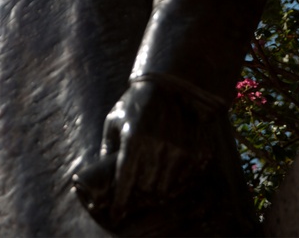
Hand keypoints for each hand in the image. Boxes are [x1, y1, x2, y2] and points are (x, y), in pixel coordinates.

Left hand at [99, 79, 212, 224]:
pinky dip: (175, 184)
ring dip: (157, 191)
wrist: (170, 85)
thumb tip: (102, 173)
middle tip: (135, 196)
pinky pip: (184, 180)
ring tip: (151, 188)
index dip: (121, 201)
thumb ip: (109, 147)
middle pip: (146, 188)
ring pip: (166, 187)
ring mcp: (179, 150)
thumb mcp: (115, 121)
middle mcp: (157, 147)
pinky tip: (168, 178)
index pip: (126, 181)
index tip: (117, 212)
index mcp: (134, 139)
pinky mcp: (195, 150)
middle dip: (138, 196)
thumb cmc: (136, 103)